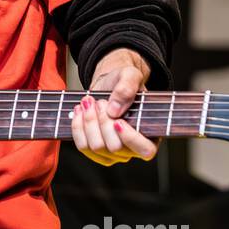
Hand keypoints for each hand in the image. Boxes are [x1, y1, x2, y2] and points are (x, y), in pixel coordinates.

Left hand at [70, 48, 159, 166]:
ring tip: (89, 103)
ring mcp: (113, 153)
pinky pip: (83, 146)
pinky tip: (80, 111)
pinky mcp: (95, 151)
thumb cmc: (123, 83)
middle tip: (101, 102)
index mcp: (151, 134)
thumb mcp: (130, 75)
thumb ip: (128, 86)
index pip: (145, 150)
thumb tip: (114, 110)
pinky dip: (77, 127)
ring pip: (96, 147)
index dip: (130, 138)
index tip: (118, 121)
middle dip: (103, 121)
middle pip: (115, 147)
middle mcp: (132, 149)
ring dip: (89, 122)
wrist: (107, 86)